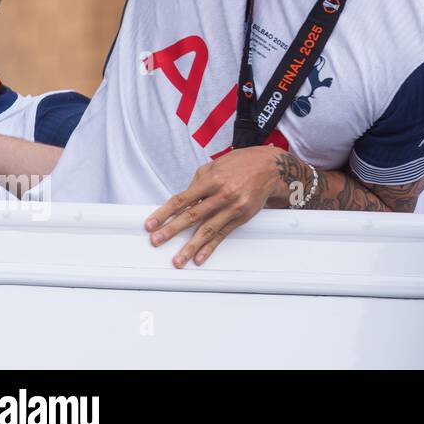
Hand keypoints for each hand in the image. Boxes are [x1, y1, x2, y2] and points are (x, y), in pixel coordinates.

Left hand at [145, 145, 284, 267]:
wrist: (272, 168)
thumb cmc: (242, 164)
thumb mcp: (216, 165)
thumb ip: (198, 181)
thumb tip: (183, 199)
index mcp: (212, 180)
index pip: (183, 199)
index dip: (165, 212)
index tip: (151, 223)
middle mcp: (222, 194)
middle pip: (192, 215)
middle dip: (172, 230)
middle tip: (156, 241)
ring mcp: (233, 208)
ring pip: (208, 230)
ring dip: (190, 246)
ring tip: (178, 260)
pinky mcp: (241, 217)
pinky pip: (223, 234)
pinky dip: (210, 247)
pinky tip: (200, 258)